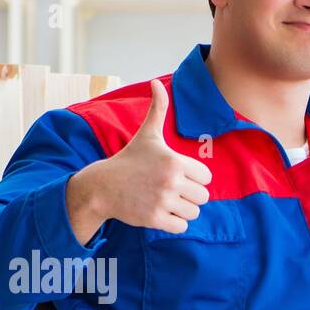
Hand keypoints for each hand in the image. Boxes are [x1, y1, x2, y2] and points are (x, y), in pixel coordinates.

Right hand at [71, 78, 212, 240]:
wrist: (102, 186)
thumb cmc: (129, 160)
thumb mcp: (147, 134)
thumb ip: (158, 109)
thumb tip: (156, 82)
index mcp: (174, 161)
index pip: (207, 177)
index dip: (195, 177)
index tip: (179, 175)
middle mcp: (171, 181)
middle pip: (204, 197)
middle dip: (191, 195)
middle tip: (172, 189)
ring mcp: (163, 202)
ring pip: (194, 213)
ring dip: (184, 209)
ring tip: (166, 200)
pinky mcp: (156, 220)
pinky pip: (182, 227)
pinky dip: (175, 223)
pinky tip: (161, 212)